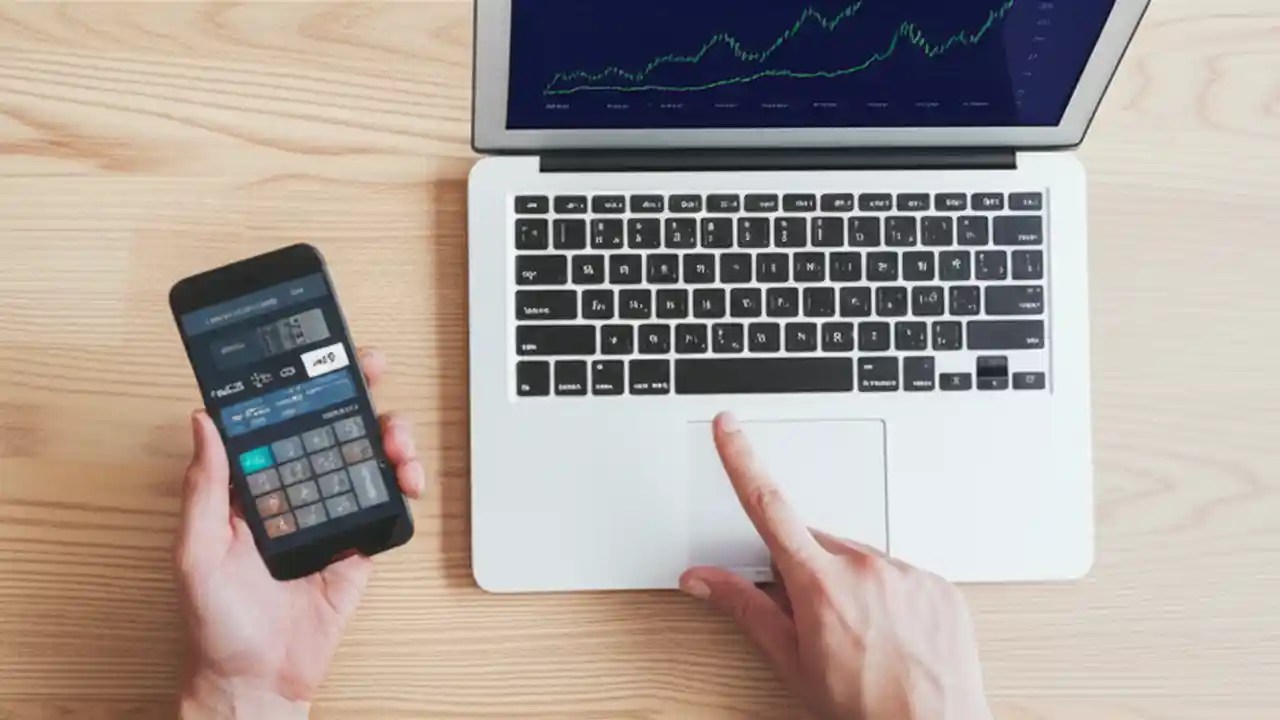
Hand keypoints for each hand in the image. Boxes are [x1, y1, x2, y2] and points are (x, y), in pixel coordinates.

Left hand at [176, 348, 425, 718]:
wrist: (260, 681)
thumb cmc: (217, 626)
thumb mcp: (196, 552)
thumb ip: (203, 488)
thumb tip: (202, 424)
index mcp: (250, 487)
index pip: (278, 421)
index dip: (300, 383)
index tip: (316, 353)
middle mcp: (293, 492)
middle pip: (331, 427)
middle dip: (356, 392)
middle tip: (371, 370)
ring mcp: (329, 516)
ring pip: (365, 457)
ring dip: (387, 437)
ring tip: (395, 440)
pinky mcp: (359, 544)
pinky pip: (386, 504)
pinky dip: (402, 485)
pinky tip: (404, 479)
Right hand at [680, 414, 990, 719]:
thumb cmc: (863, 708)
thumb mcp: (790, 659)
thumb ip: (744, 607)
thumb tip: (703, 580)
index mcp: (818, 583)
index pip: (767, 506)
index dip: (742, 461)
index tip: (730, 429)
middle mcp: (864, 567)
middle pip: (816, 546)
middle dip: (806, 571)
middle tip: (815, 621)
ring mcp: (906, 573)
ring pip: (861, 562)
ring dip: (852, 587)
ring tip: (862, 636)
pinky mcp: (938, 585)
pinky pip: (902, 576)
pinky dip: (891, 597)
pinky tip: (892, 634)